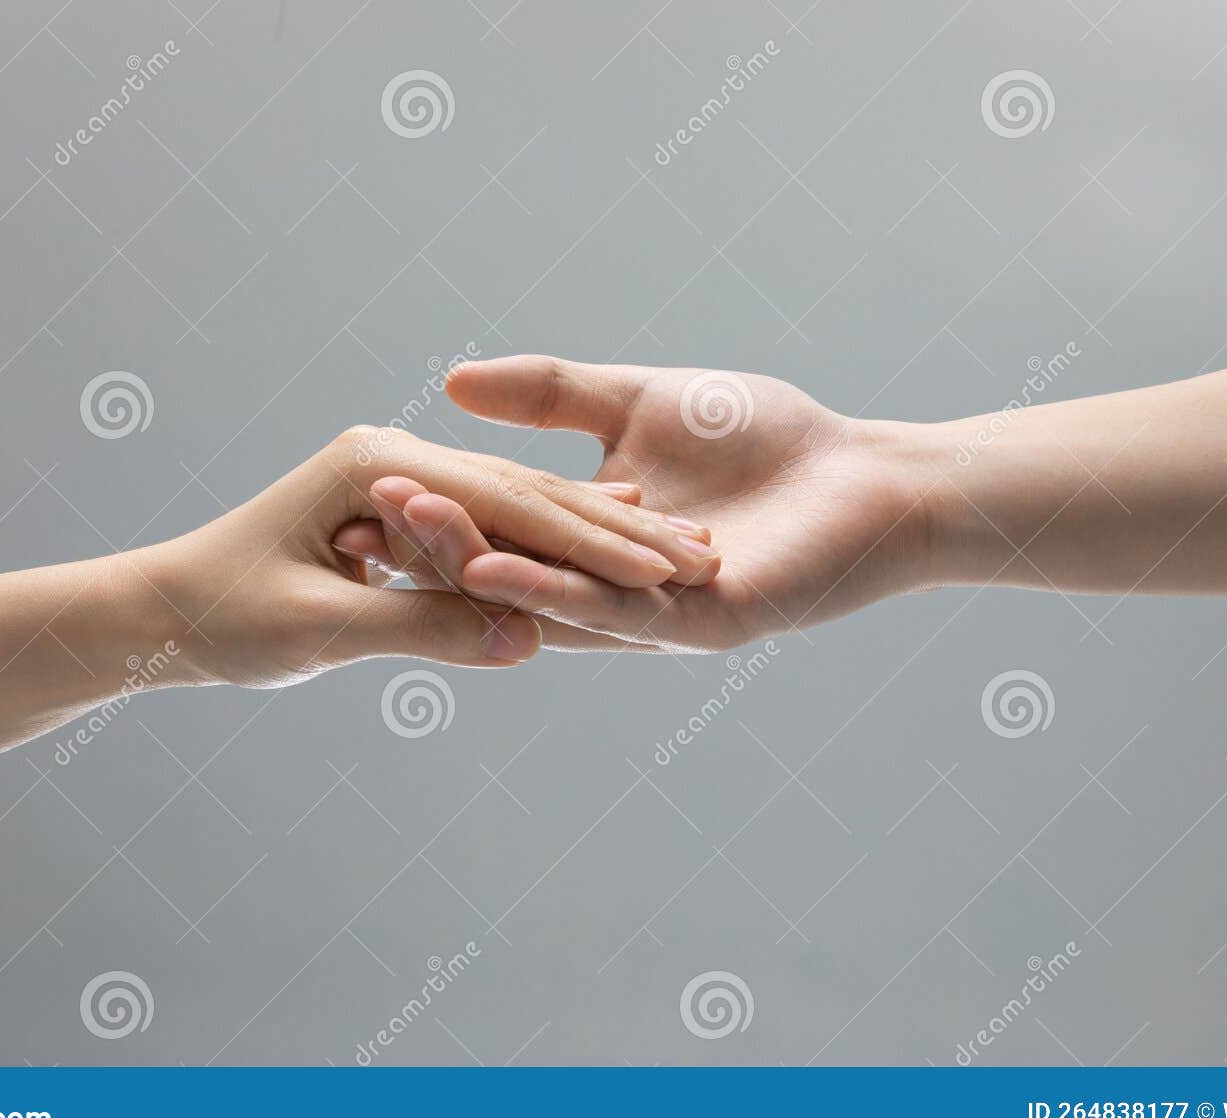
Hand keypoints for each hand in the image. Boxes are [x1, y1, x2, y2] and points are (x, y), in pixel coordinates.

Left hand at [137, 422, 722, 684]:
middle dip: (614, 530)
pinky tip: (610, 536)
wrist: (158, 609)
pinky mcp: (401, 501)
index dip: (592, 543)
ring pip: (517, 504)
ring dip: (595, 532)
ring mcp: (400, 471)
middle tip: (702, 556)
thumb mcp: (321, 628)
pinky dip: (552, 536)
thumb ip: (424, 627)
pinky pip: (492, 520)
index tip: (668, 571)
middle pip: (525, 494)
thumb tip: (529, 640)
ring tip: (678, 551)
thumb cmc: (222, 618)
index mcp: (376, 465)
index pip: (508, 505)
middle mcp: (395, 453)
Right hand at [334, 358, 935, 651]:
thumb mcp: (638, 401)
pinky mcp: (693, 627)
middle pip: (505, 568)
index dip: (434, 507)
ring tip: (406, 527)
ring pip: (546, 596)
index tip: (364, 478)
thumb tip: (452, 381)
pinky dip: (547, 591)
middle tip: (360, 510)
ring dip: (474, 563)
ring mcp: (648, 617)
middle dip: (436, 540)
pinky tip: (492, 565)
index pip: (496, 527)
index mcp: (589, 542)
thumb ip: (550, 395)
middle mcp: (608, 590)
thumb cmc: (765, 438)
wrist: (866, 477)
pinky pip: (608, 614)